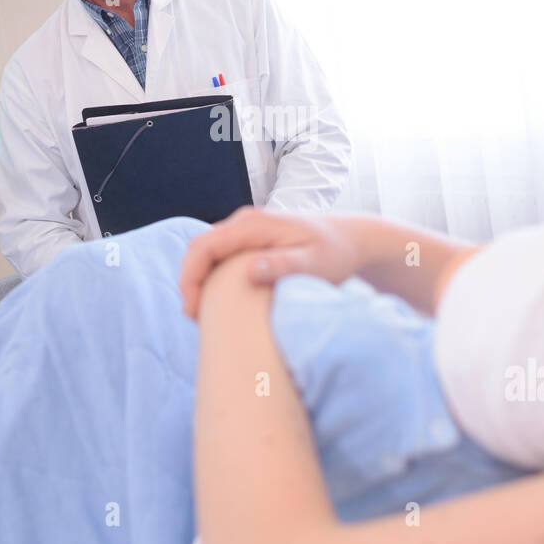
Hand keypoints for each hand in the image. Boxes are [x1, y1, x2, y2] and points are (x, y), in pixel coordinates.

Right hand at [179, 206, 363, 318]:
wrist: (352, 240)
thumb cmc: (336, 253)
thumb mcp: (314, 263)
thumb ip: (284, 265)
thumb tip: (251, 271)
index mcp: (253, 224)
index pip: (203, 246)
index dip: (190, 278)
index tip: (192, 310)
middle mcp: (245, 222)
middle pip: (199, 249)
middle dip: (191, 283)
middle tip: (196, 320)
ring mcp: (247, 230)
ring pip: (208, 254)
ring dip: (201, 283)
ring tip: (207, 316)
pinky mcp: (251, 242)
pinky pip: (222, 258)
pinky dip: (215, 280)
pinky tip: (223, 304)